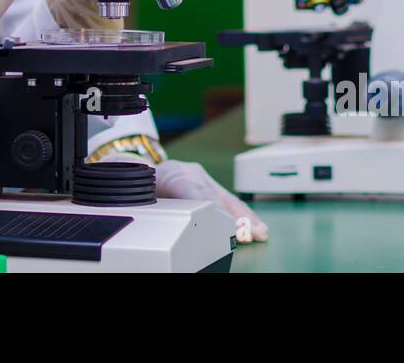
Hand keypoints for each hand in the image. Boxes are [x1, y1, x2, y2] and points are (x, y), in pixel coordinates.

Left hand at [155, 159, 269, 243]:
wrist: (148, 170)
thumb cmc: (146, 186)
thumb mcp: (142, 193)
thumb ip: (148, 200)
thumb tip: (148, 206)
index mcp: (173, 175)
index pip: (194, 192)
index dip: (211, 209)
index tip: (224, 224)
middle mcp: (191, 174)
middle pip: (215, 197)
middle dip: (233, 217)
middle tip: (248, 234)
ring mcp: (202, 178)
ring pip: (226, 198)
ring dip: (245, 218)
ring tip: (260, 232)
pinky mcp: (209, 184)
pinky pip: (229, 199)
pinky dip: (243, 214)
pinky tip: (256, 226)